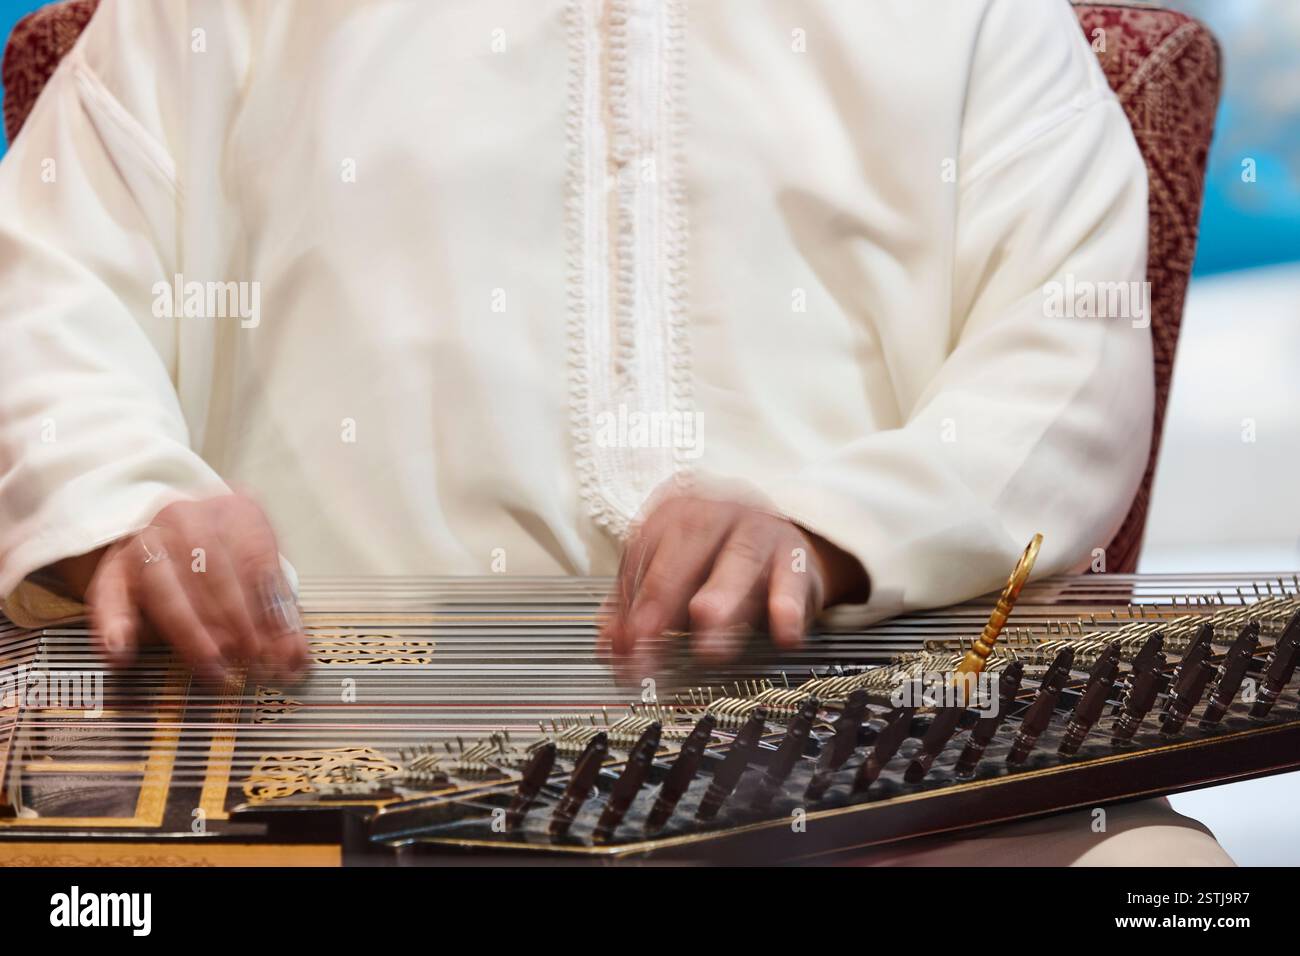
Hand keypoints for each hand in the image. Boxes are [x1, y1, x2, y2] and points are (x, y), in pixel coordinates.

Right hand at [55, 494, 307, 681]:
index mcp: (234, 510)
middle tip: (250, 658)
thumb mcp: (261, 572)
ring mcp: (146, 539)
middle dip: (234, 619)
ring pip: (165, 585)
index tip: (279, 646)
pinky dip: (114, 622)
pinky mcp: (113, 568)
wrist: (176, 532)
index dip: (269, 606)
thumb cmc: (232, 559)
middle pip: (211, 568)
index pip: (256, 558)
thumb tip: (294, 658)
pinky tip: (121, 650)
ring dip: (190, 630)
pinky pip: (108, 595)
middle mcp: (186, 516)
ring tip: (213, 664)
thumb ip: (277, 611)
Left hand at [599, 490, 867, 673]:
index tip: (622, 644)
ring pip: (740, 559)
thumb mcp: (674, 578)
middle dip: (664, 596)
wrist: (783, 546)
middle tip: (648, 640)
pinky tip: (782, 634)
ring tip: (708, 643)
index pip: (645, 548)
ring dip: (721, 599)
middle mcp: (718, 514)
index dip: (629, 597)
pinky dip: (788, 607)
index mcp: (678, 512)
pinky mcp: (797, 559)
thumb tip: (611, 648)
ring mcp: (761, 532)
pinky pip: (793, 580)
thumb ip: (638, 608)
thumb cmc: (716, 563)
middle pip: (688, 545)